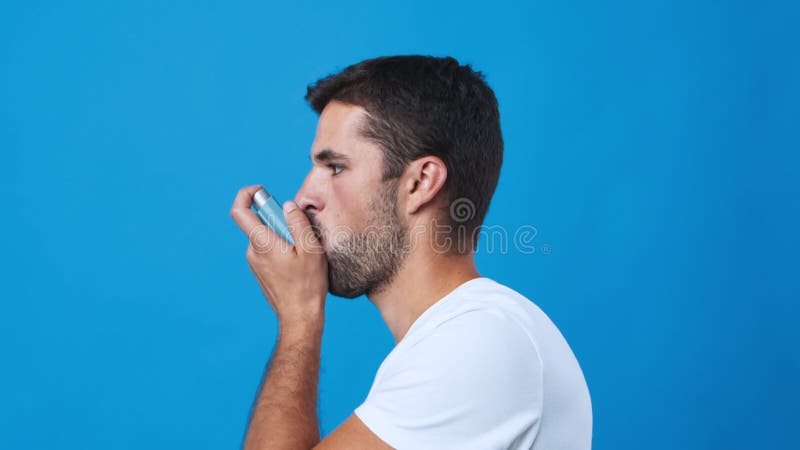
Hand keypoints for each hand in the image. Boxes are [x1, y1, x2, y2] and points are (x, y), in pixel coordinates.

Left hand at [230, 185, 327, 327]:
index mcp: (262, 243)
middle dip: (279, 218)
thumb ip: (298, 222)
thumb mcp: (311, 249)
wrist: (300, 317)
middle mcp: (253, 251)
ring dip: (283, 235)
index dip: (247, 194)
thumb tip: (288, 205)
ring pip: (266, 236)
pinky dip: (282, 247)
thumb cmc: (307, 285)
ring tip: (304, 252)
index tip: (262, 190)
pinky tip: (299, 263)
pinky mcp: (261, 271)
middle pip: (259, 222)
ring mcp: (255, 263)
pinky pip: (269, 249)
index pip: (240, 211)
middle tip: (301, 232)